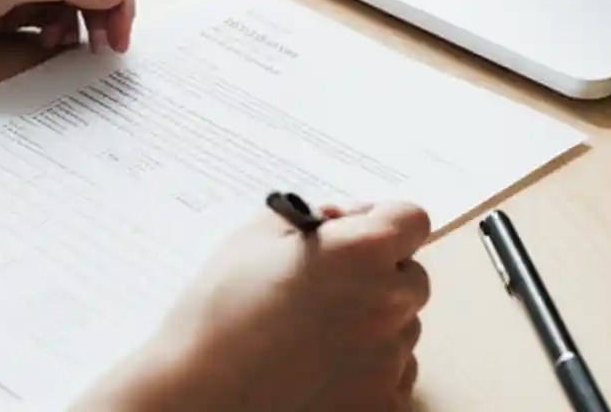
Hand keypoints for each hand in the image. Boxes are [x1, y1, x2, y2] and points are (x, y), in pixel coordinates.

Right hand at [72, 201, 430, 410]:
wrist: (198, 396)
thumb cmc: (218, 315)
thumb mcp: (253, 238)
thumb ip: (314, 218)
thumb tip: (347, 219)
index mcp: (360, 252)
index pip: (412, 219)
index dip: (384, 223)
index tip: (360, 234)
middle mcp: (387, 303)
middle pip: (411, 277)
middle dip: (379, 276)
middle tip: (327, 290)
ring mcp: (389, 360)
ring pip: (402, 329)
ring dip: (373, 326)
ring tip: (313, 337)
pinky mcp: (383, 404)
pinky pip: (395, 376)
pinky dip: (368, 371)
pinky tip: (321, 369)